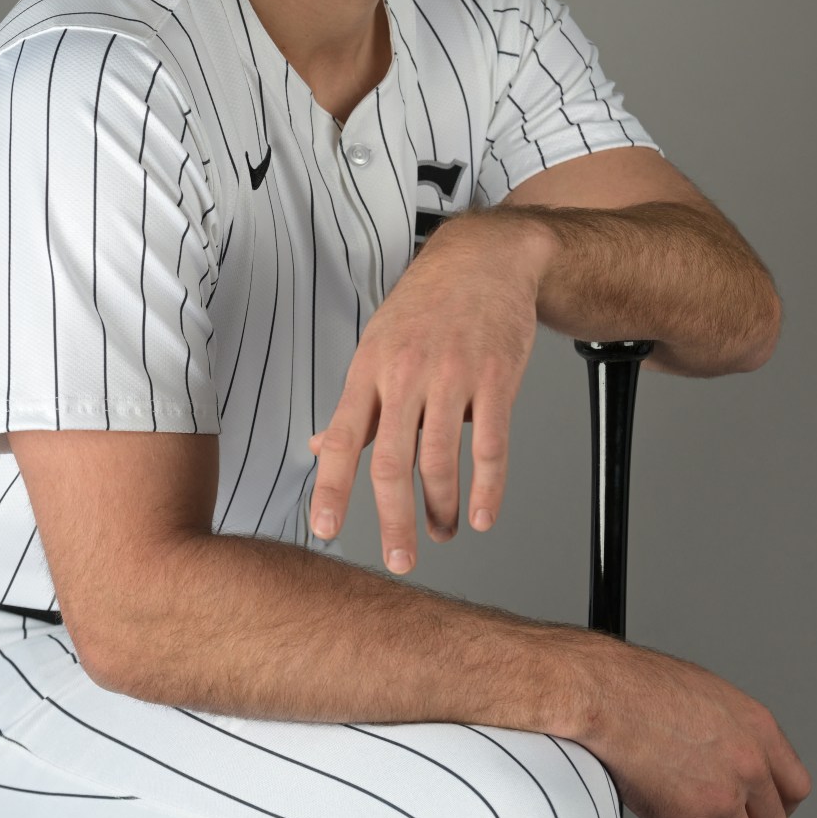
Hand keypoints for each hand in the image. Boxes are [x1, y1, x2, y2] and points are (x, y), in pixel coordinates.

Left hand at [308, 213, 546, 573]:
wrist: (485, 258)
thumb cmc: (426, 303)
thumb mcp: (377, 344)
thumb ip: (355, 404)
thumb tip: (319, 449)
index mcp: (369, 369)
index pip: (341, 439)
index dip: (331, 489)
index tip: (326, 530)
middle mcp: (406, 374)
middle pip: (392, 463)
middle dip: (393, 522)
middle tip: (399, 559)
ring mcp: (453, 376)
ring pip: (441, 461)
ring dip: (442, 509)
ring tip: (443, 532)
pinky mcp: (496, 378)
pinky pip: (492, 446)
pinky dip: (488, 489)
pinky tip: (483, 513)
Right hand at [582, 635, 812, 817]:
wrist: (602, 693)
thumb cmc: (635, 683)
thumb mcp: (703, 691)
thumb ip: (728, 728)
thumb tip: (722, 751)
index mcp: (757, 727)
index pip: (796, 787)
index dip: (778, 806)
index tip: (758, 812)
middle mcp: (748, 764)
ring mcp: (720, 796)